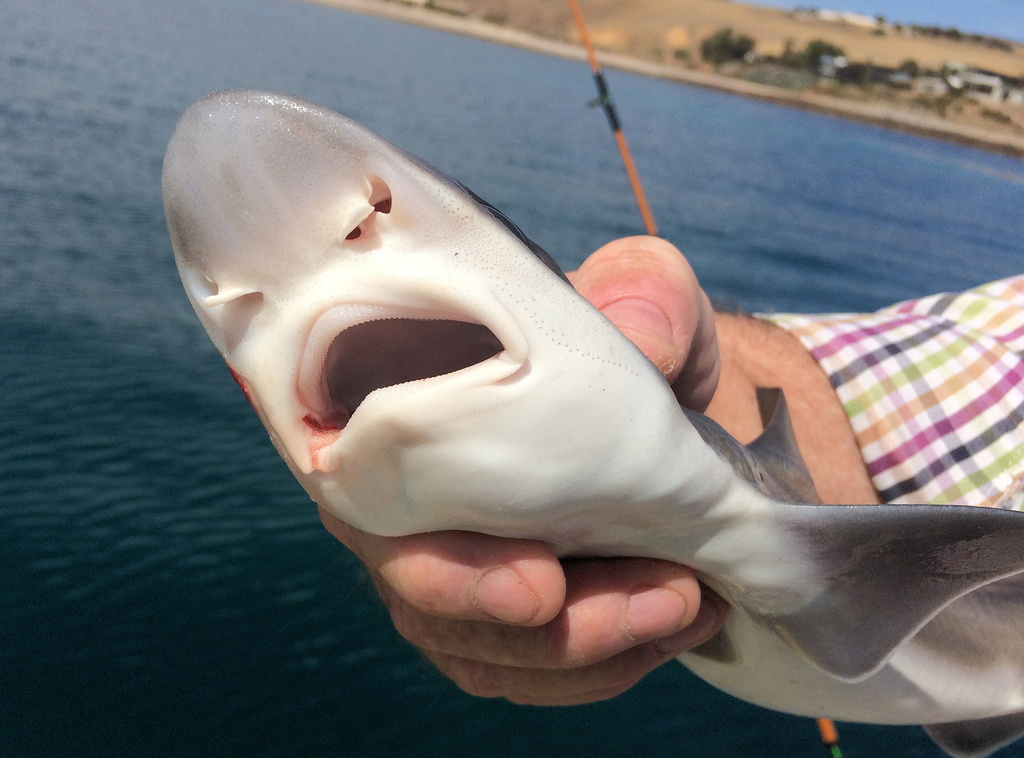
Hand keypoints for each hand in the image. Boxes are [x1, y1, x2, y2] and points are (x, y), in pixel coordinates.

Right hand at [318, 236, 725, 704]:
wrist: (678, 401)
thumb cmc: (637, 338)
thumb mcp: (648, 295)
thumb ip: (643, 296)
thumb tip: (634, 339)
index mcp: (405, 411)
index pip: (370, 498)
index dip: (432, 558)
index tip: (539, 581)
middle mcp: (410, 502)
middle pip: (420, 595)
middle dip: (514, 617)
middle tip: (628, 602)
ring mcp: (457, 567)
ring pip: (479, 648)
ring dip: (581, 650)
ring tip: (681, 604)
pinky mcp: (507, 616)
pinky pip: (530, 671)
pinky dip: (604, 666)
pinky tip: (676, 625)